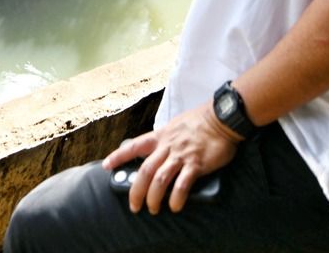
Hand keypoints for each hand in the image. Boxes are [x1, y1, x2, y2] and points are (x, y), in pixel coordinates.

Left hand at [102, 105, 240, 214]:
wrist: (221, 118)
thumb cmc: (199, 122)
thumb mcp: (175, 126)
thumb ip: (165, 140)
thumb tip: (158, 153)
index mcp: (160, 136)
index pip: (134, 146)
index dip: (118, 156)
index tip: (106, 166)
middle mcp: (168, 146)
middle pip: (145, 170)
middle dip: (136, 191)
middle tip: (134, 206)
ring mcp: (181, 155)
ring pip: (160, 179)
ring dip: (154, 197)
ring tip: (154, 209)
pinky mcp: (197, 164)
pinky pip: (182, 184)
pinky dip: (176, 198)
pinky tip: (175, 207)